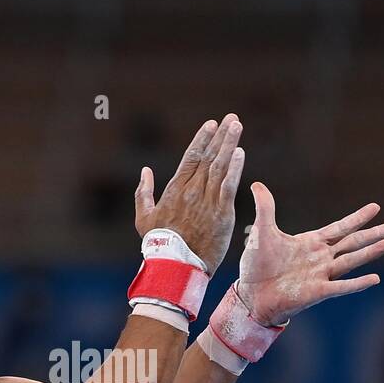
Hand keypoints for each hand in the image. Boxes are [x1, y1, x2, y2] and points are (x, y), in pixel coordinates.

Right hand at [134, 114, 244, 274]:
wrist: (175, 265)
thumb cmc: (159, 243)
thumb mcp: (143, 217)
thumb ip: (143, 192)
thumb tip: (145, 171)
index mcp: (175, 189)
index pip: (191, 157)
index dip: (202, 139)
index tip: (212, 124)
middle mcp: (192, 191)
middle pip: (208, 157)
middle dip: (221, 136)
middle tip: (232, 118)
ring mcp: (207, 201)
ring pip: (220, 167)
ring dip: (230, 144)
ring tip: (237, 127)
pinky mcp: (221, 214)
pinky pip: (229, 186)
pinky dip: (235, 169)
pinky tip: (240, 153)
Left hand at [236, 184, 383, 325]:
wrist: (250, 295)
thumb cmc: (257, 266)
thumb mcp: (261, 232)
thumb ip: (265, 208)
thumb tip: (257, 184)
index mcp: (312, 243)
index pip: (340, 228)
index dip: (357, 218)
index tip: (376, 207)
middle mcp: (322, 258)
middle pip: (354, 242)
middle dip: (376, 233)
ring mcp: (321, 275)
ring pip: (351, 261)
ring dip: (370, 252)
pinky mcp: (317, 292)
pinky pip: (341, 287)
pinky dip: (357, 283)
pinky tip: (374, 278)